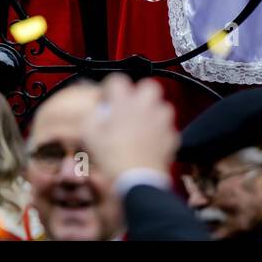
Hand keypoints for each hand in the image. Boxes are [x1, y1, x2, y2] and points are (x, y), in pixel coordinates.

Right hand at [81, 74, 179, 190]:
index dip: (110, 88)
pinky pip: (168, 128)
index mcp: (124, 102)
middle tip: (129, 106)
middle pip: (148, 86)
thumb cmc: (111, 158)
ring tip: (142, 124)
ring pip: (163, 105)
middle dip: (139, 93)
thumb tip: (96, 111)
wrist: (136, 181)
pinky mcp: (171, 137)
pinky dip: (160, 132)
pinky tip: (151, 142)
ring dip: (153, 112)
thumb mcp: (89, 136)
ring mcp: (161, 121)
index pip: (117, 80)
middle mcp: (146, 106)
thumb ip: (92, 117)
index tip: (107, 98)